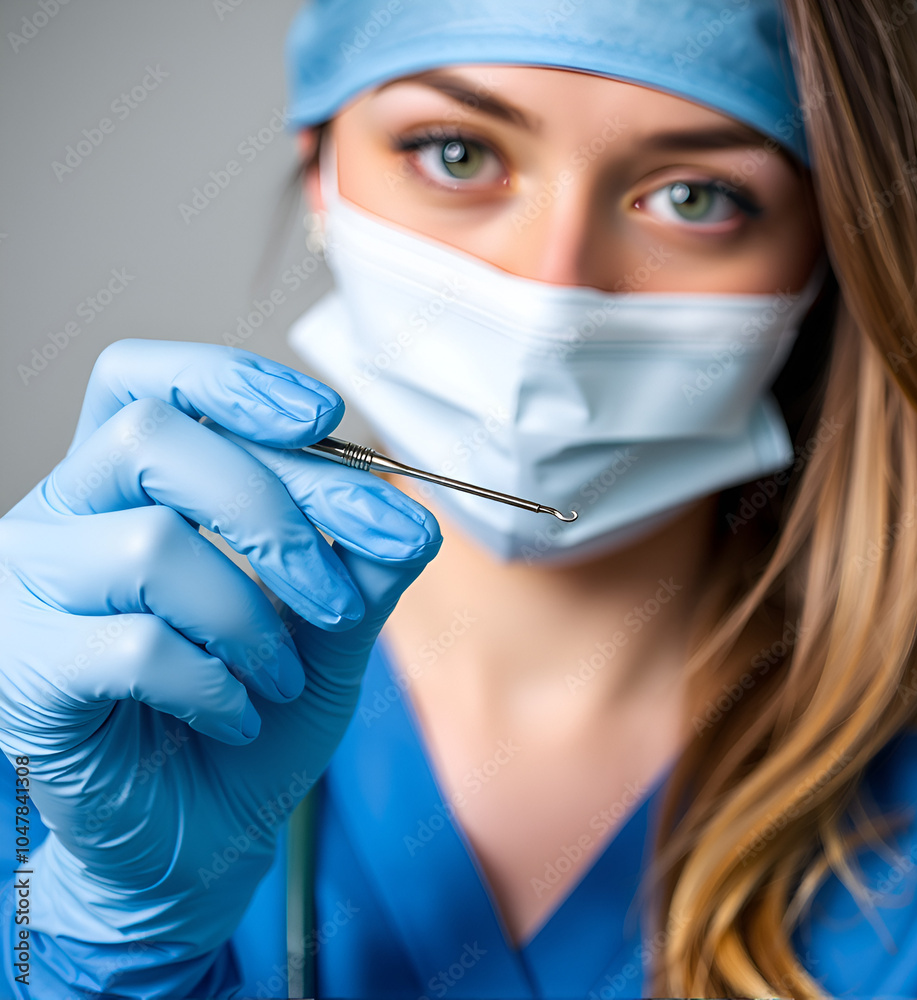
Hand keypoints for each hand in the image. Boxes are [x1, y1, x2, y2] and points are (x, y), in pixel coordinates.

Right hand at [0, 339, 440, 949]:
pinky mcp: (25, 673)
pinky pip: (130, 646)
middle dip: (276, 510)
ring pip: (150, 543)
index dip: (232, 381)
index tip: (325, 418)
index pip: (151, 381)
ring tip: (283, 675)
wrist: (200, 834)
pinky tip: (237, 716)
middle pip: (152, 438)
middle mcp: (64, 518)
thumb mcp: (329, 630)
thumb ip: (361, 568)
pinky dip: (214, 684)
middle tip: (336, 593)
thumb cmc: (257, 712)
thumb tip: (410, 521)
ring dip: (250, 617)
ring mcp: (30, 591)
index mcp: (129, 486)